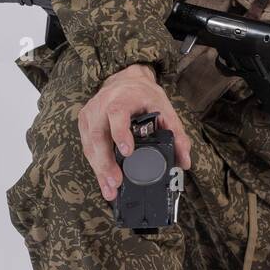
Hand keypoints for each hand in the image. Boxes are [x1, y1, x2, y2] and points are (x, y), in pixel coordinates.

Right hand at [77, 63, 192, 201]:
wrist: (125, 80)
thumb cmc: (145, 96)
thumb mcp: (165, 109)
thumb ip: (177, 134)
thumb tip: (185, 161)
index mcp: (123, 98)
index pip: (117, 114)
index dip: (120, 133)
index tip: (127, 151)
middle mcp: (102, 105)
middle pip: (98, 135)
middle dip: (106, 163)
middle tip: (116, 183)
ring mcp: (90, 114)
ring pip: (90, 145)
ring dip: (100, 170)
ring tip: (110, 190)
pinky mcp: (84, 123)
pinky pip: (87, 147)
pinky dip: (96, 165)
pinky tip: (104, 180)